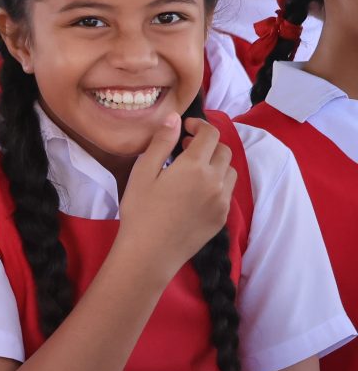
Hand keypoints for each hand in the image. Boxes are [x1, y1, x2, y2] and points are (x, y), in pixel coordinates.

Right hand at [117, 116, 235, 280]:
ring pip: (230, 171)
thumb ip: (162, 142)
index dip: (199, 125)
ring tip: (192, 168)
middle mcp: (216, 182)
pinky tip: (195, 190)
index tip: (183, 127)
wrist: (151, 252)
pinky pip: (227, 191)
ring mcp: (222, 202)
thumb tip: (174, 117)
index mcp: (195, 167)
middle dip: (207, 142)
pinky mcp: (222, 218)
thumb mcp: (143, 170)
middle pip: (224, 150)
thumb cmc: (140, 209)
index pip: (210, 134)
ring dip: (215, 162)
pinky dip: (217, 182)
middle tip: (184, 147)